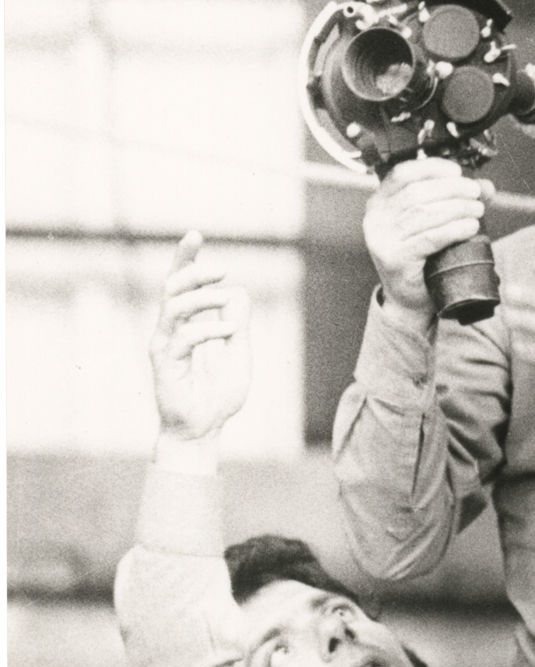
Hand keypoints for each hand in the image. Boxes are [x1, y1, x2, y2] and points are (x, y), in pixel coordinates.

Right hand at [148, 233, 250, 446]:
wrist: (203, 432)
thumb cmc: (217, 396)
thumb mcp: (238, 353)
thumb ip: (238, 324)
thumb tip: (238, 293)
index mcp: (185, 326)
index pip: (181, 286)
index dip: (185, 259)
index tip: (195, 234)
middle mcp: (170, 331)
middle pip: (172, 287)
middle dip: (194, 270)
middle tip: (223, 270)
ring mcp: (164, 346)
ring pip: (174, 306)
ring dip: (203, 297)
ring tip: (228, 299)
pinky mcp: (165, 365)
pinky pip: (183, 337)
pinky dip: (209, 328)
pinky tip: (230, 331)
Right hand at [363, 159, 493, 317]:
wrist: (408, 299)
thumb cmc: (421, 257)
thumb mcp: (433, 223)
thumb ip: (456, 201)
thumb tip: (485, 187)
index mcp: (380, 202)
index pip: (403, 173)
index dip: (432, 168)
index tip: (457, 171)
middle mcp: (376, 218)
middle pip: (416, 192)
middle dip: (452, 189)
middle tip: (475, 193)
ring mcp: (382, 239)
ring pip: (424, 214)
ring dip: (457, 208)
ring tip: (477, 210)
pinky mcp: (394, 259)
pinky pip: (429, 238)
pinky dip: (453, 229)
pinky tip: (470, 227)